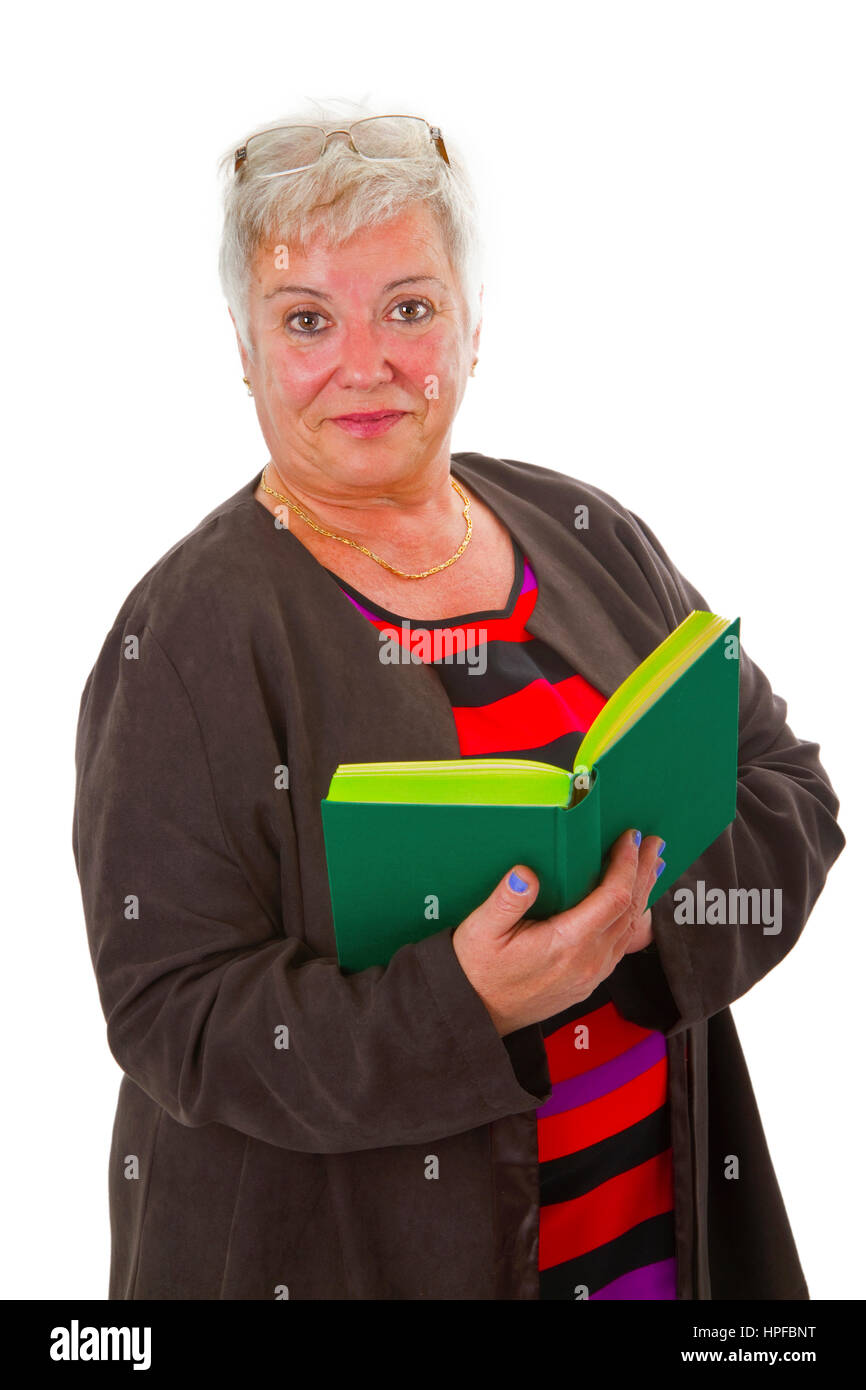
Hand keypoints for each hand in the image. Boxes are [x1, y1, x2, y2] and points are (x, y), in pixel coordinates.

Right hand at [451, 827, 664, 1035]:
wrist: (479, 1014)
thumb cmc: (478, 971)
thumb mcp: (480, 931)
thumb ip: (505, 901)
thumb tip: (525, 874)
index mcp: (566, 944)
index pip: (612, 898)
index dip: (625, 865)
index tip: (629, 838)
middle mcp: (587, 961)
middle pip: (630, 910)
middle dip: (642, 872)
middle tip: (653, 843)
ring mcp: (592, 974)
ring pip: (630, 928)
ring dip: (643, 894)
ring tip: (651, 866)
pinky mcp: (589, 980)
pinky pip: (622, 945)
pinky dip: (633, 918)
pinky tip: (634, 906)